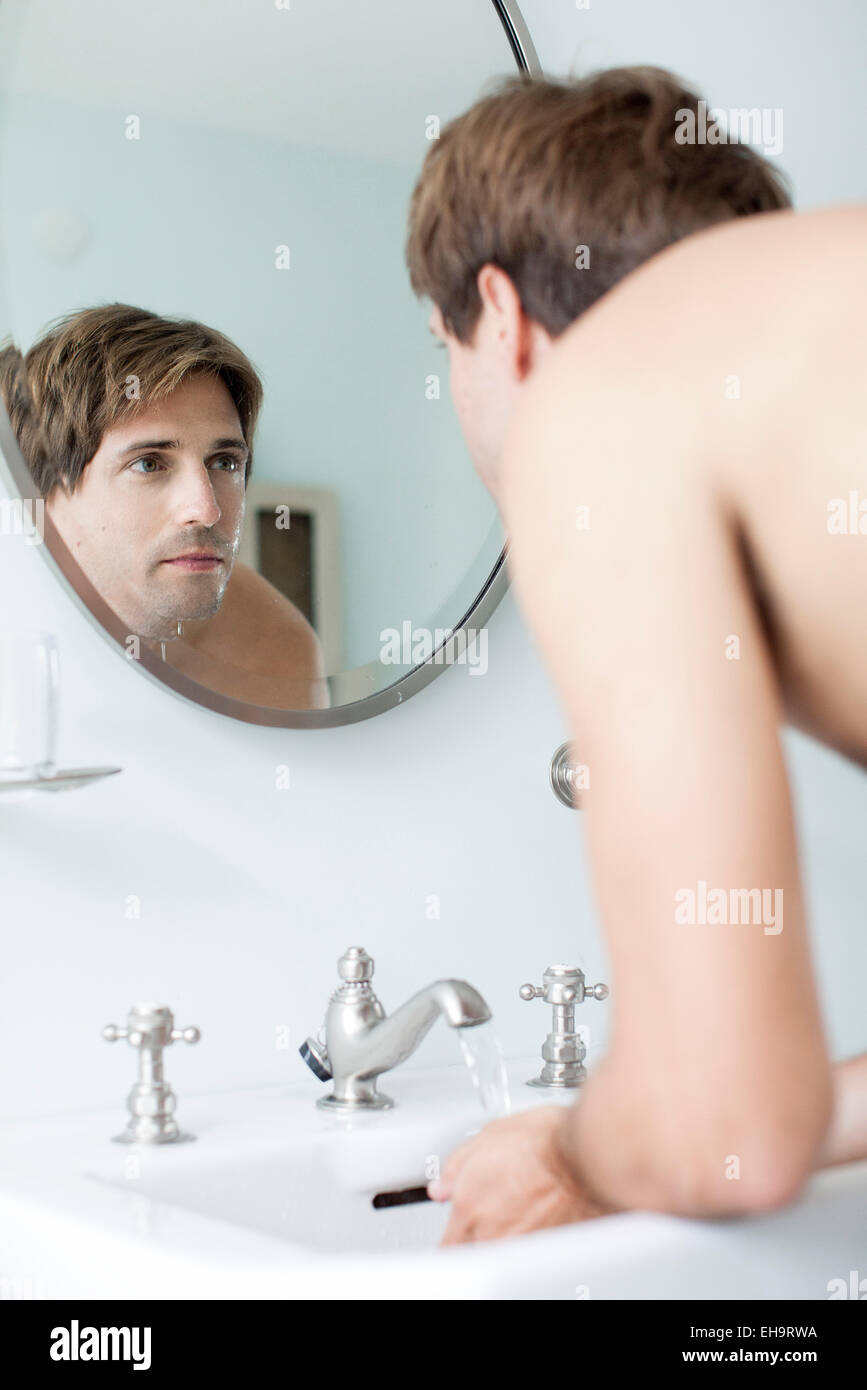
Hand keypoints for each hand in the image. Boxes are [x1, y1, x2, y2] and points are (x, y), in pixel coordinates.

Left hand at [427, 1105, 618, 1244]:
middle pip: (474, 1251)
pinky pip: (532, 1255)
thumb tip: (443, 1186)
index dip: (455, 1234)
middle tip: (501, 1210)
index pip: (448, 1242)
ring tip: (527, 1210)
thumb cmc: (549, 1141)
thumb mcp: (491, 1134)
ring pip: (502, 1253)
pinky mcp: (548, 1254)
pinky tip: (546, 1218)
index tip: (459, 1230)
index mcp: (470, 1204)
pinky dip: (535, 1241)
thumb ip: (458, 1166)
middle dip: (481, 1235)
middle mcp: (491, 1233)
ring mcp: (520, 1247)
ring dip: (509, 1238)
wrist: (591, 1156)